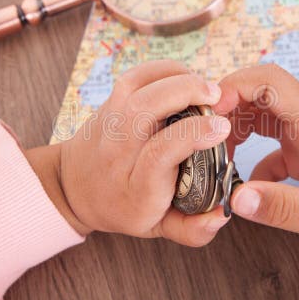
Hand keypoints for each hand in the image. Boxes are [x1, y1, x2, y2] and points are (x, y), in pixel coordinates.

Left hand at [27, 60, 231, 246]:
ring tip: (204, 87)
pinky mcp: (109, 102)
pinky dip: (163, 70)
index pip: (160, 153)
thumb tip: (223, 214)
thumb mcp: (158, 228)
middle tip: (215, 97)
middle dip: (184, 93)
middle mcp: (118, 152)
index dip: (192, 134)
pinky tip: (185, 78)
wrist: (76, 187)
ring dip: (175, 77)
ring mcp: (110, 122)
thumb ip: (194, 230)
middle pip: (142, 109)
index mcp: (136, 187)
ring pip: (135, 86)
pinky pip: (134, 76)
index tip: (220, 128)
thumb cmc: (124, 207)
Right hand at [213, 64, 298, 254]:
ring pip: (261, 109)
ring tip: (217, 152)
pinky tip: (244, 179)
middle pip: (261, 88)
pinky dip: (248, 149)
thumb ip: (278, 207)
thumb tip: (236, 197)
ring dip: (236, 124)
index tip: (211, 110)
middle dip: (229, 104)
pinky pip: (266, 134)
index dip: (237, 86)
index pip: (272, 81)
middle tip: (203, 130)